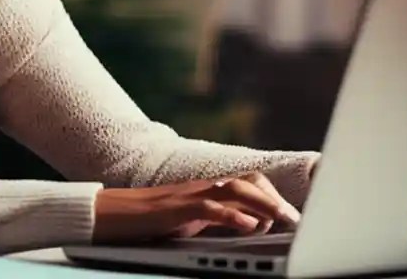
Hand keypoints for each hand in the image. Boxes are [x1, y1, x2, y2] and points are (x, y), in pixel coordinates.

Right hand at [92, 173, 301, 244]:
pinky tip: (248, 225)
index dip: (273, 196)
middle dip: (276, 198)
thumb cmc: (149, 220)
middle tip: (296, 220)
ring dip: (264, 204)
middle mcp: (203, 188)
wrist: (110, 214)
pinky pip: (209, 208)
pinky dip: (232, 215)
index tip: (294, 217)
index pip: (249, 183)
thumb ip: (220, 219)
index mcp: (208, 191)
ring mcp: (189, 195)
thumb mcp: (191, 220)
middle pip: (249, 182)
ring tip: (284, 220)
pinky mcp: (176, 208)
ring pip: (235, 190)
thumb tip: (253, 225)